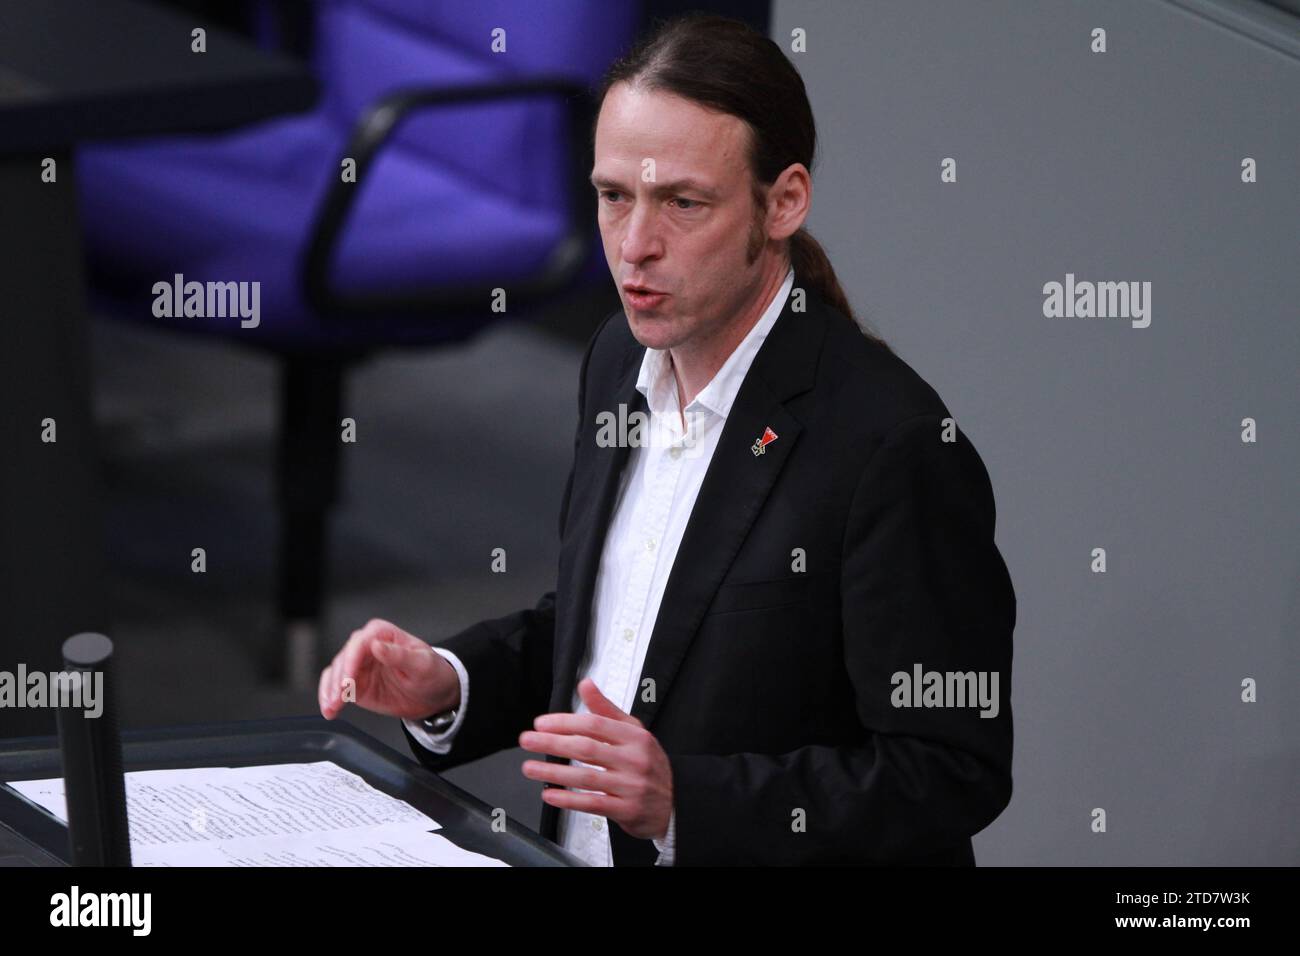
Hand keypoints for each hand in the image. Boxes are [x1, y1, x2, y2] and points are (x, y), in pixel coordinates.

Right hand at [318, 618, 457, 720]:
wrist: (434, 695)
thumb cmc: (432, 673)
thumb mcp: (422, 664)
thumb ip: (399, 655)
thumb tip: (377, 645)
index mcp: (383, 634)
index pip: (361, 642)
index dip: (352, 660)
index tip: (349, 679)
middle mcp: (367, 646)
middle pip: (344, 658)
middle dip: (338, 678)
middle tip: (339, 697)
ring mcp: (358, 665)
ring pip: (335, 673)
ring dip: (330, 690)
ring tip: (332, 706)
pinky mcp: (354, 683)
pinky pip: (334, 687)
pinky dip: (328, 697)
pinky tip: (329, 710)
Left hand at [518, 678, 672, 840]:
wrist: (678, 802)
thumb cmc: (651, 765)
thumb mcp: (635, 732)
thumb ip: (607, 709)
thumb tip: (585, 684)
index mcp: (634, 737)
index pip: (594, 724)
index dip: (565, 723)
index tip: (542, 723)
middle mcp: (633, 759)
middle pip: (586, 748)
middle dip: (552, 743)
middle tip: (528, 740)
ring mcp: (630, 786)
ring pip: (585, 777)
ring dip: (553, 772)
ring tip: (530, 767)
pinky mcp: (626, 810)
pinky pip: (592, 803)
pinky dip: (569, 799)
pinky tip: (550, 794)